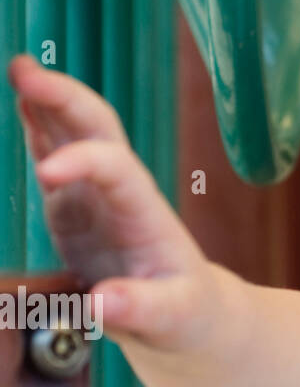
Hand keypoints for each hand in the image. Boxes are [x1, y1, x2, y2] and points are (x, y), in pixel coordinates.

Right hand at [7, 53, 217, 352]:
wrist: (192, 316)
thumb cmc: (186, 317)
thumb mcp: (172, 320)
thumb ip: (139, 310)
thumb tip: (100, 304)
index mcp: (145, 216)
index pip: (118, 172)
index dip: (86, 164)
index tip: (49, 172)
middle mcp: (121, 195)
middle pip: (99, 132)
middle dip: (66, 99)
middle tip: (26, 71)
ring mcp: (97, 198)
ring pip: (75, 135)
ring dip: (49, 102)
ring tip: (20, 66)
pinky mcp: (75, 210)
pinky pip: (56, 157)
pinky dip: (38, 128)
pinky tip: (22, 100)